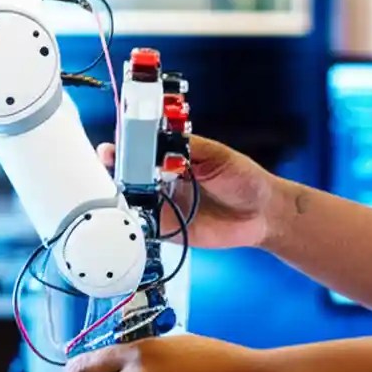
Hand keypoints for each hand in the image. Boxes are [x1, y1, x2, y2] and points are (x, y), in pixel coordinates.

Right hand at [99, 135, 278, 248]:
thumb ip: (188, 148)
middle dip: (114, 167)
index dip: (125, 145)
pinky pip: (142, 224)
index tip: (116, 144)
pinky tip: (124, 216)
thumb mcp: (216, 155)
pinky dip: (131, 221)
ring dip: (117, 194)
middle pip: (128, 172)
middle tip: (109, 164)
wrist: (261, 214)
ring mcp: (161, 203)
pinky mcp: (165, 228)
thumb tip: (160, 146)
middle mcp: (161, 178)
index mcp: (172, 155)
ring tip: (112, 189)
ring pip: (130, 198)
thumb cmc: (243, 179)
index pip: (141, 147)